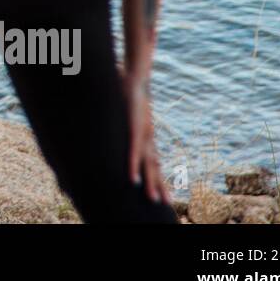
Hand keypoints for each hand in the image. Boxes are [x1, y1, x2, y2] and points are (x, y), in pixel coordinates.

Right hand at [122, 69, 170, 205]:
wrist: (136, 76)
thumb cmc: (128, 90)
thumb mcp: (127, 109)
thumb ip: (123, 117)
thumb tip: (114, 114)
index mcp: (146, 135)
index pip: (154, 160)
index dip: (159, 177)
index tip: (163, 192)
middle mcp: (148, 138)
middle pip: (155, 166)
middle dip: (160, 185)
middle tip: (165, 204)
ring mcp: (143, 135)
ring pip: (147, 164)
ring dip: (150, 183)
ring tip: (153, 200)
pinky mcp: (135, 129)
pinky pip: (134, 152)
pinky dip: (133, 167)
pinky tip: (133, 181)